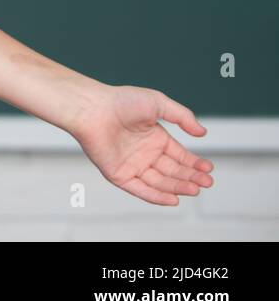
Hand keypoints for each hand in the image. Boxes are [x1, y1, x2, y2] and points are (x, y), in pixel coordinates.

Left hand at [69, 85, 212, 204]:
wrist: (92, 108)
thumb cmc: (121, 101)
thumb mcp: (158, 103)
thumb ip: (182, 116)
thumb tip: (203, 132)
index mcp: (154, 137)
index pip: (179, 156)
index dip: (194, 164)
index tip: (208, 169)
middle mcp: (144, 153)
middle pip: (173, 171)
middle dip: (190, 177)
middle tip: (207, 183)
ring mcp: (132, 165)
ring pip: (159, 182)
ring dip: (178, 187)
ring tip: (195, 189)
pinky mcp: (118, 174)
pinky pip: (139, 189)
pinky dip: (156, 196)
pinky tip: (173, 199)